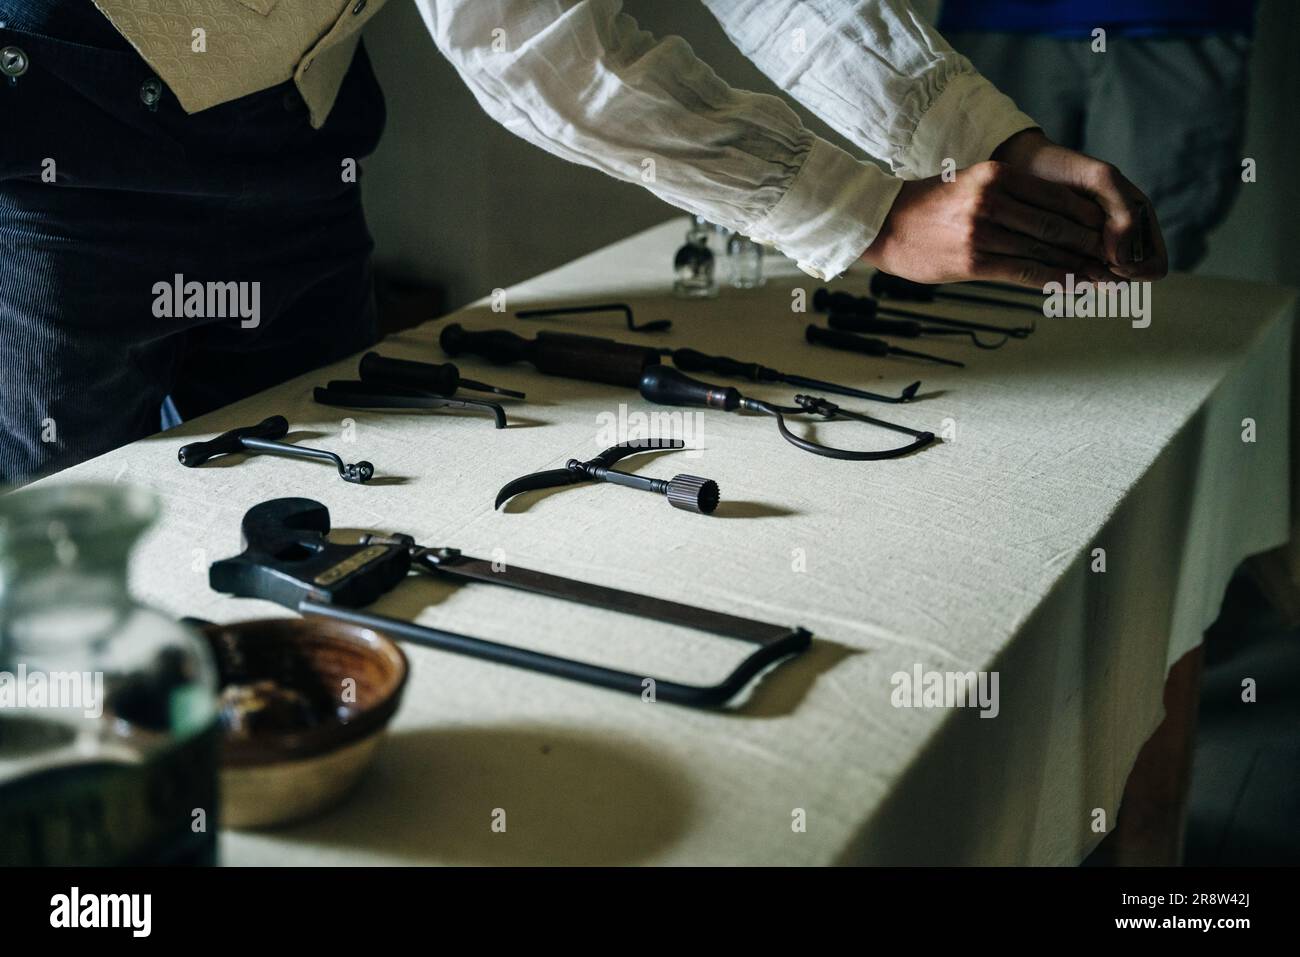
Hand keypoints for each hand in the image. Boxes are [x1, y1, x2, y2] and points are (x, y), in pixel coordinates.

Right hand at [862, 160, 1121, 287]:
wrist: (884, 225)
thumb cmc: (930, 207)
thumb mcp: (972, 185)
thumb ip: (1009, 195)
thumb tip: (1054, 216)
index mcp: (996, 175)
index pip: (1056, 197)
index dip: (1089, 217)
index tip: (1113, 231)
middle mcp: (992, 200)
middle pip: (1056, 224)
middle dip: (1093, 244)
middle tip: (1121, 257)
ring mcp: (983, 231)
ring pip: (1045, 249)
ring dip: (1081, 265)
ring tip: (1108, 277)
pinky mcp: (973, 261)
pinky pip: (1026, 271)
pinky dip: (1056, 279)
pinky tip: (1077, 285)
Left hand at [992, 128, 1166, 279]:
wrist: (1024, 167)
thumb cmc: (1064, 168)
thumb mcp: (1101, 179)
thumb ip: (1123, 212)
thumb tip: (1123, 260)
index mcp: (1139, 223)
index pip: (1155, 265)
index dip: (1139, 270)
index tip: (1112, 262)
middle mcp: (1118, 241)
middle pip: (1127, 281)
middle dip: (1109, 279)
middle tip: (1088, 267)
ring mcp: (1092, 252)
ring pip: (1099, 284)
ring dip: (1087, 280)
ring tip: (1066, 262)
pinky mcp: (1064, 259)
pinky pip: (1073, 281)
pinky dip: (1067, 279)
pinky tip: (1052, 267)